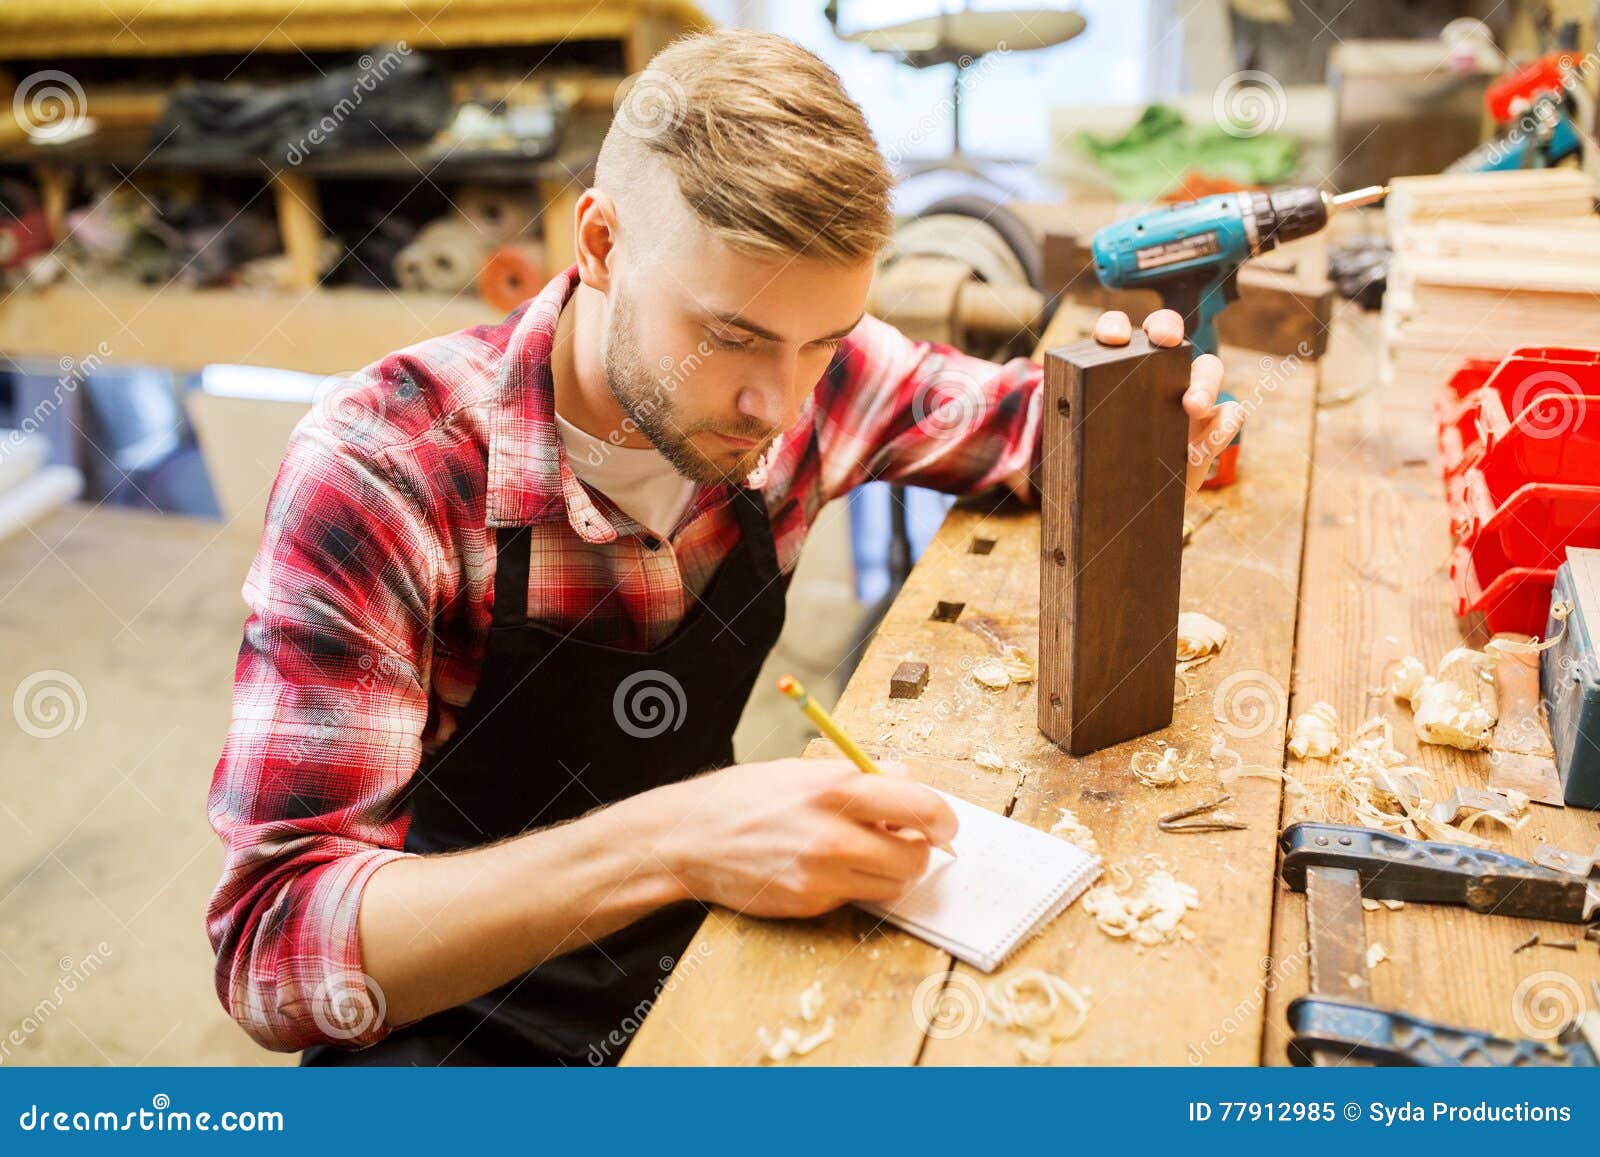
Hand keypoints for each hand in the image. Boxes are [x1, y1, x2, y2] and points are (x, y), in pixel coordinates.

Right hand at [656, 758, 957, 918]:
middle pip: (916, 857)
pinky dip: (853, 885)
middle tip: (901, 839)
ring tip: (861, 852)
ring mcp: (821, 875)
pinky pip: (856, 898)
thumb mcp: (805, 769)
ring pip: (892, 884)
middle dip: (917, 850)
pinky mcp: (809, 903)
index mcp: (836, 788)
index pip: (922, 808)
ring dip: (889, 871)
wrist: (689, 838)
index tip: (942, 824)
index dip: (942, 820)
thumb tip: (911, 787)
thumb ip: (861, 777)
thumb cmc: (747, 796)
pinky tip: (823, 867)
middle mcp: (833, 835)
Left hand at [1091, 308, 1244, 493]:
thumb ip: (1074, 423)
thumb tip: (1063, 413)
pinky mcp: (1211, 428)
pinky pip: (1230, 414)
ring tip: (1192, 406)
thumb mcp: (1080, 445)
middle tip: (1164, 341)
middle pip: (1168, 331)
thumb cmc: (1100, 467)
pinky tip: (1205, 444)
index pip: (1116, 331)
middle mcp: (1155, 372)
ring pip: (1209, 367)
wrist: (1125, 504)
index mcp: (1117, 367)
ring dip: (1204, 382)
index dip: (1114, 327)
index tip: (1114, 339)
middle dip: (1167, 328)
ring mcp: (1188, 396)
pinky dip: (1223, 425)